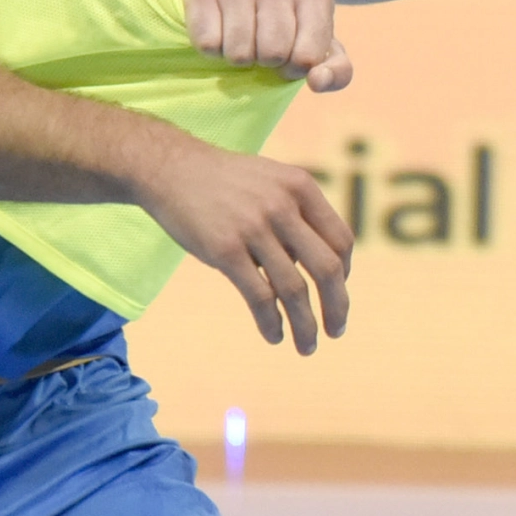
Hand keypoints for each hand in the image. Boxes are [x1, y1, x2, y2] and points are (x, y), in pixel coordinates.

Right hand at [137, 143, 353, 351]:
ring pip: (295, 290)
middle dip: (338, 306)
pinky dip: (272, 323)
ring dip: (306, 326)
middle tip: (337, 331)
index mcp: (301, 187)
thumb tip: (320, 267)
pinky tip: (275, 336)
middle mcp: (282, 206)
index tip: (336, 292)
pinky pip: (260, 297)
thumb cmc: (225, 182)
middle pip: (328, 268)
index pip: (341, 241)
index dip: (344, 273)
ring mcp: (253, 228)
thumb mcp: (271, 181)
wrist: (171, 168)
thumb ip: (298, 215)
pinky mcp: (225, 249)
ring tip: (307, 347)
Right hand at [187, 0, 351, 92]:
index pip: (306, 59)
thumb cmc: (291, 27)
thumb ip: (337, 72)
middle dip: (267, 61)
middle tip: (264, 45)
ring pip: (238, 52)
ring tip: (245, 39)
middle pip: (272, 54)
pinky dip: (214, 50)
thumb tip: (317, 82)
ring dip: (240, 58)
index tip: (291, 53)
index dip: (295, 67)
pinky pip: (207, 44)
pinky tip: (223, 31)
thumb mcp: (322, 48)